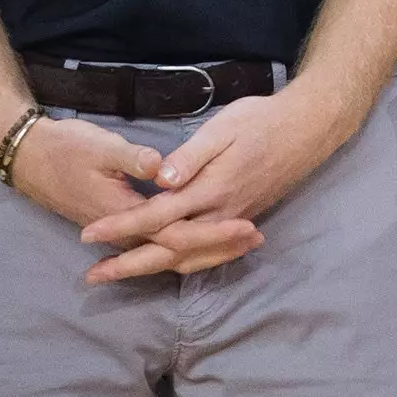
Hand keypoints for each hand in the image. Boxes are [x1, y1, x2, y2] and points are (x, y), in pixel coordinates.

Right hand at [10, 115, 262, 283]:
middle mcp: (128, 231)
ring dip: (208, 250)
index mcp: (127, 212)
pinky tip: (208, 240)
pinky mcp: (124, 225)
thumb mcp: (101, 146)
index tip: (245, 226)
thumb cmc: (68, 149)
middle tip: (256, 240)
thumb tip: (163, 168)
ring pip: (172, 253)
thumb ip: (133, 158)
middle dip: (220, 247)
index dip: (214, 231)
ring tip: (243, 244)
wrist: (32, 160)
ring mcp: (125, 231)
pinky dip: (189, 246)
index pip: (179, 232)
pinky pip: (162, 245)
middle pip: (181, 250)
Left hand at [78, 83, 345, 283]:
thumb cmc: (262, 120)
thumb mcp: (224, 127)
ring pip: (189, 258)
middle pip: (168, 250)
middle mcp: (221, 214)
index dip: (121, 227)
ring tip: (121, 274)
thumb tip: (160, 181)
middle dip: (128, 264)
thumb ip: (192, 157)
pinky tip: (169, 264)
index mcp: (211, 190)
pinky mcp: (242, 220)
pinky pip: (208, 254)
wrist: (307, 130)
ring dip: (152, 268)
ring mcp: (233, 221)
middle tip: (93, 277)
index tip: (88, 235)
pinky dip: (184, 264)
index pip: (157, 216)